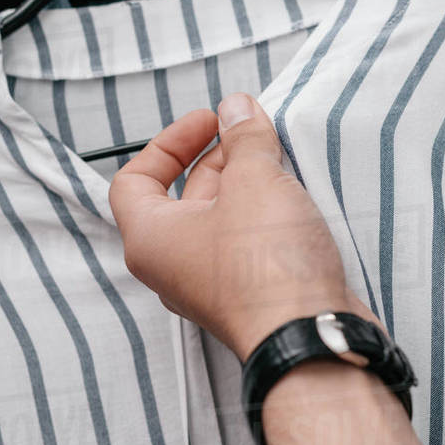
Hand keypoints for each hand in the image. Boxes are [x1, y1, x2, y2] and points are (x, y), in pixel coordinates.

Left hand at [109, 93, 370, 359]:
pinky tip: (296, 198)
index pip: (133, 181)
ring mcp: (214, 285)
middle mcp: (174, 266)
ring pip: (221, 221)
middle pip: (184, 197)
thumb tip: (237, 110)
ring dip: (247, 185)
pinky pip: (249, 245)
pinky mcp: (251, 295)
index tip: (209, 121)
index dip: (168, 143)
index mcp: (151, 239)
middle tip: (253, 131)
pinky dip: (266, 216)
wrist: (311, 335)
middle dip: (219, 158)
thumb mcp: (254, 179)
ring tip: (279, 159)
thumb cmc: (265, 265)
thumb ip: (244, 138)